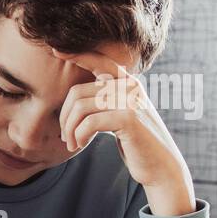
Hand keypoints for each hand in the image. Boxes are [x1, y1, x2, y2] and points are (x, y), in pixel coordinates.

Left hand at [54, 49, 195, 216]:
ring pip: (80, 107)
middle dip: (64, 117)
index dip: (78, 55)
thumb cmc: (136, 143)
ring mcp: (131, 101)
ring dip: (69, 129)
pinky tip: (79, 145)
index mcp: (128, 84)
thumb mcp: (120, 117)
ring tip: (72, 143)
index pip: (100, 62)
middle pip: (78, 92)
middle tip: (66, 137)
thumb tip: (76, 98)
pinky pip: (89, 122)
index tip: (56, 51)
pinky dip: (78, 135)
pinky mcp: (129, 119)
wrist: (161, 166)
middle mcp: (130, 87)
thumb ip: (106, 103)